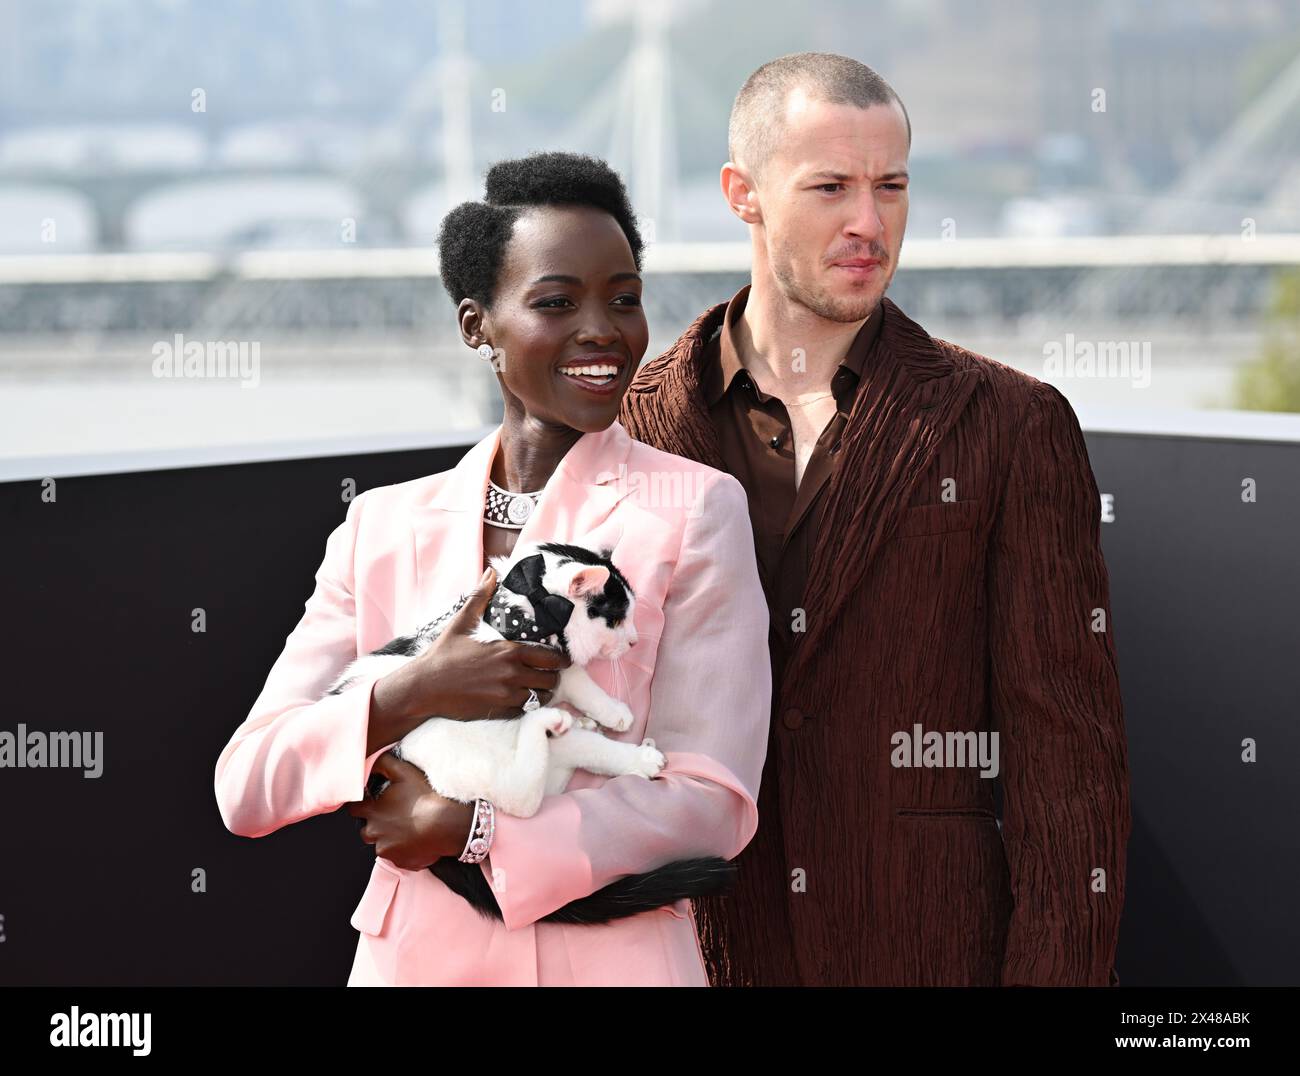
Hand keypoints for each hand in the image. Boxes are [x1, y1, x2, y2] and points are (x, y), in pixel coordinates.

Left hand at [346, 753, 474, 869]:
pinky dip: (404, 850)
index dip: (363, 803)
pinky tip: (417, 840)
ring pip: (382, 845)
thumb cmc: (425, 797)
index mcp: (372, 812)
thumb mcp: (404, 771)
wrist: (448, 824)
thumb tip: (370, 761)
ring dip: (390, 838)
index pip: (354, 808)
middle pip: (367, 830)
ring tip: (408, 828)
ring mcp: (388, 851)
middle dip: (376, 823)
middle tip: (395, 815)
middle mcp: (375, 834)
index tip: (373, 801)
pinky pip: (398, 857)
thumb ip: (382, 762)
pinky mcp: (401, 862)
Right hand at [385, 566, 571, 721]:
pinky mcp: (499, 712)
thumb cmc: (443, 654)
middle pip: (550, 679)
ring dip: (543, 692)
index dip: (560, 659)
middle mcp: (512, 674)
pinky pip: (525, 710)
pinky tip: (523, 698)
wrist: (424, 687)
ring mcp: (506, 695)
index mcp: (508, 652)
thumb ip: (480, 598)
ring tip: (538, 686)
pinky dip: (528, 705)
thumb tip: (491, 572)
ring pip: (541, 697)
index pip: (550, 657)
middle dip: (553, 676)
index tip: (562, 659)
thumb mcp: (461, 622)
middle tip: (550, 673)